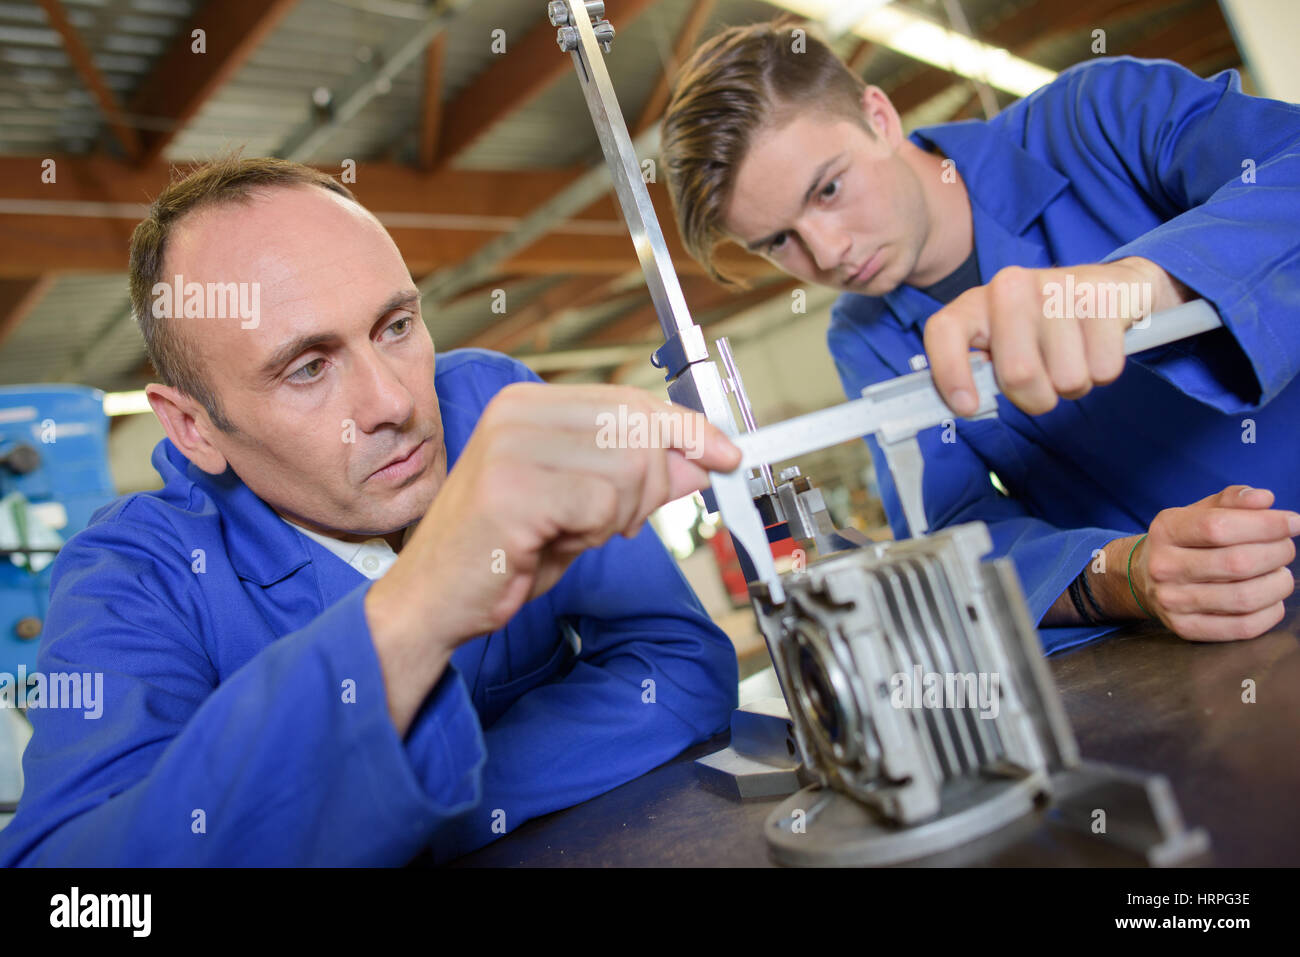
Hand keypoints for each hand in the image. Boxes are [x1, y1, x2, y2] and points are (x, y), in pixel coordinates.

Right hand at [366, 382, 740, 732]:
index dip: (687, 430)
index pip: (634, 401)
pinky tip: (555, 542)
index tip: (725, 454)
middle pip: (640, 431)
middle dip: (649, 486)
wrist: (435, 600)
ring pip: (628, 469)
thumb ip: (638, 479)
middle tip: (616, 524)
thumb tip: (700, 460)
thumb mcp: (584, 508)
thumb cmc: (503, 552)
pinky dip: (594, 534)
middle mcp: (518, 412)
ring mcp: (511, 447)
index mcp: (532, 403)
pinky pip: (601, 505)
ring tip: (571, 533)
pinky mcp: (512, 491)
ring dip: (617, 517)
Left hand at [923, 257, 1187, 416]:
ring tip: (1071, 358)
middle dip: (1035, 398)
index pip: (945, 331)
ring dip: (1072, 386)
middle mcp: (1012, 287)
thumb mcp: (997, 344)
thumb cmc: (1038, 328)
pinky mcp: (1104, 296)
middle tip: (1042, 385)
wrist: (1106, 288)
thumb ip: (976, 373)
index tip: (969, 407)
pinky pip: (1104, 370)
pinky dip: (1102, 372)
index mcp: (975, 303)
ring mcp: (1059, 288)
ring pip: (1068, 380)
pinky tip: (1095, 346)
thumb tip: (966, 406)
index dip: (951, 373)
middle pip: (1018, 375)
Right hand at [1134, 485, 1298, 640]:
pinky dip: (1270, 613)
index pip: (1219, 526)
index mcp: (1166, 530)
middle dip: (1277, 553)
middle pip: (1237, 563)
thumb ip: (1232, 500)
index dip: (1266, 524)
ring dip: (1278, 583)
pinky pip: (1242, 627)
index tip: (1294, 522)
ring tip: (1281, 573)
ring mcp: (1172, 601)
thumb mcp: (1198, 512)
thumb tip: (1264, 499)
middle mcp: (1164, 567)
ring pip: (1244, 597)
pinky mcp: (1185, 628)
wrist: (1142, 579)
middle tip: (1286, 548)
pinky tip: (1272, 599)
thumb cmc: (1185, 541)